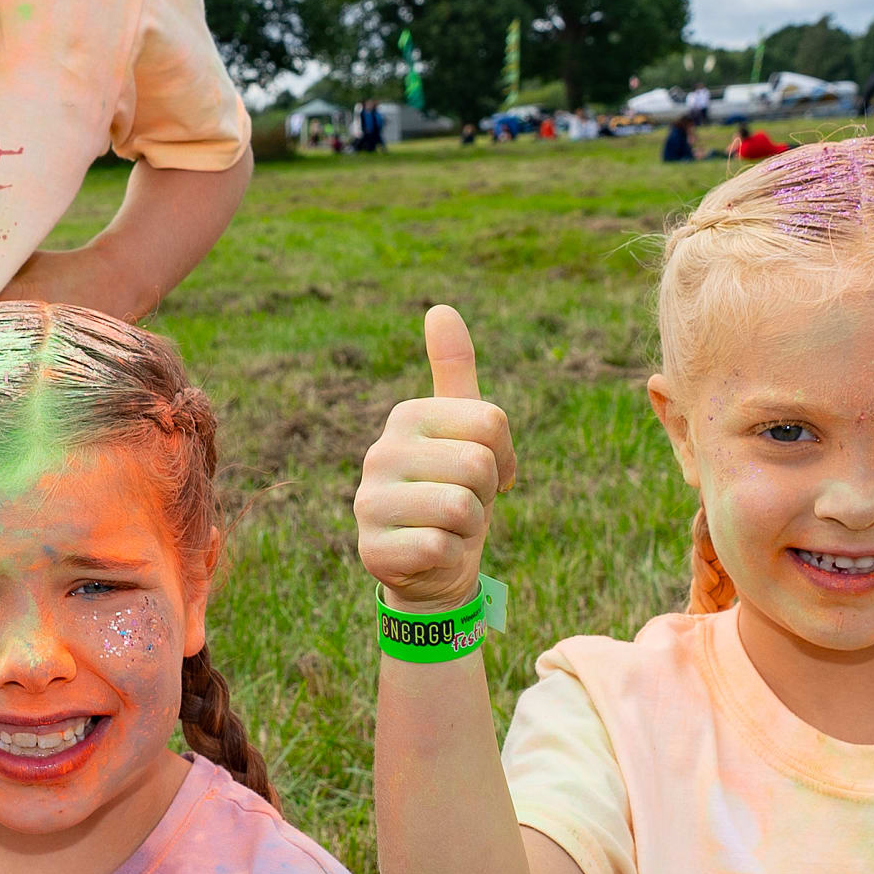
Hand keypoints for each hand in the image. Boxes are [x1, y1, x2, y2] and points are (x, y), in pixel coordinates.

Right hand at [354, 305, 517, 608]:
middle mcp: (380, 452)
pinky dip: (450, 557)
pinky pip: (442, 546)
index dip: (504, 456)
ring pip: (461, 507)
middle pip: (478, 465)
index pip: (492, 422)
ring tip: (447, 527)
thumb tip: (440, 308)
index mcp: (407, 416)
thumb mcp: (463, 430)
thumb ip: (455, 370)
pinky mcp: (371, 549)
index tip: (485, 470)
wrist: (431, 565)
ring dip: (469, 527)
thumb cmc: (454, 489)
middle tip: (463, 505)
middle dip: (485, 495)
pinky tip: (430, 554)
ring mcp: (369, 501)